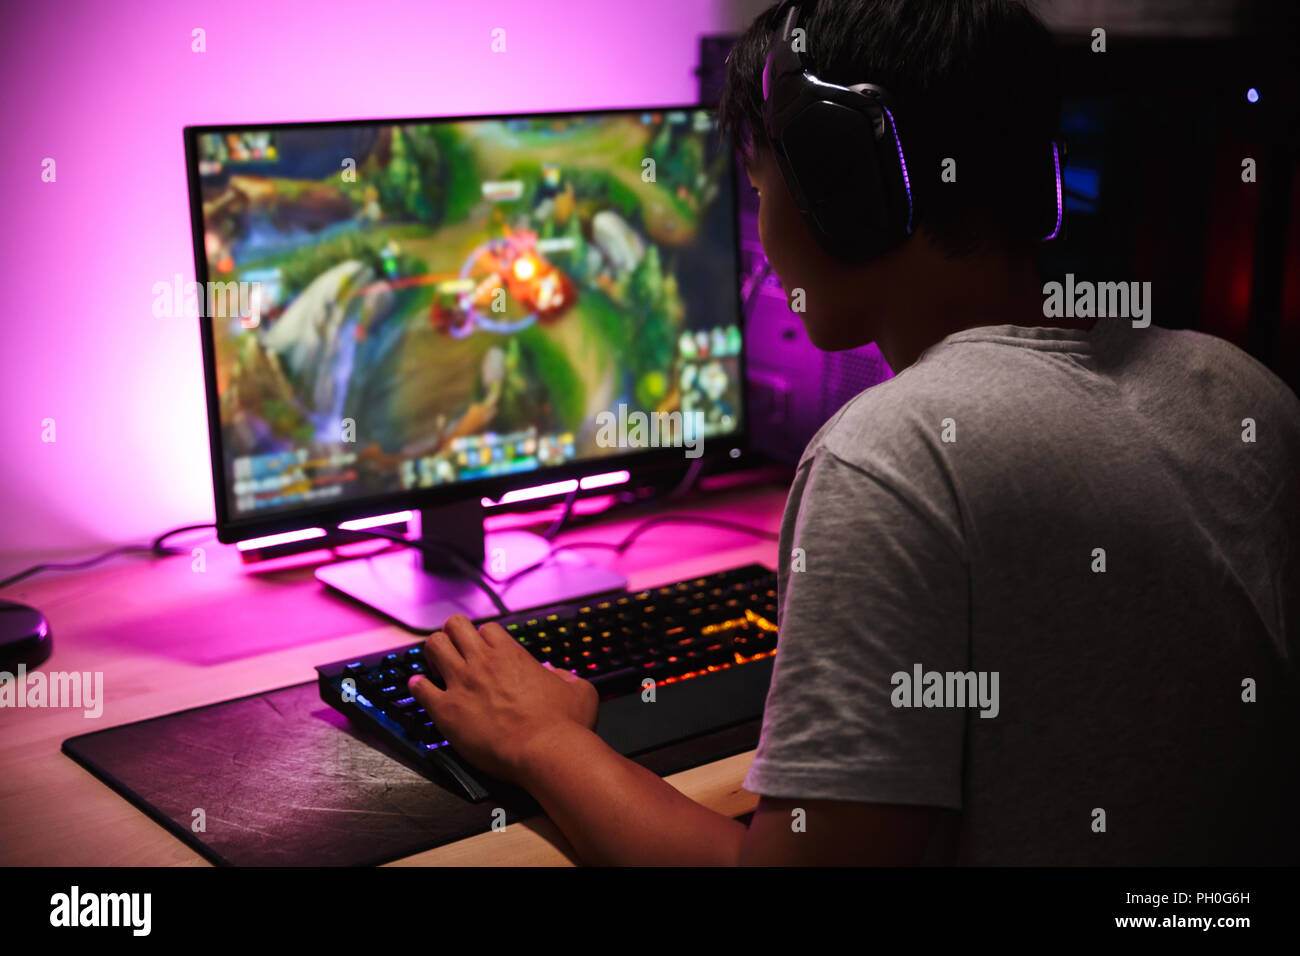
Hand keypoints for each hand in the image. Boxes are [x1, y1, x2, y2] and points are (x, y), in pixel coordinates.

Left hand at [407, 614, 598, 781]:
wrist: (547, 753)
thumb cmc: (565, 726)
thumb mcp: (580, 691)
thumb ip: (565, 676)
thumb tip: (557, 675)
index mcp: (512, 655)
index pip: (487, 629)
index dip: (484, 639)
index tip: (485, 651)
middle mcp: (483, 663)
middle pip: (454, 626)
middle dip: (453, 635)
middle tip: (456, 652)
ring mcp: (462, 684)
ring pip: (434, 647)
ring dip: (434, 654)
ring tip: (437, 666)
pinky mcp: (447, 711)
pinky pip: (420, 689)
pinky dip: (418, 686)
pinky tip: (421, 688)